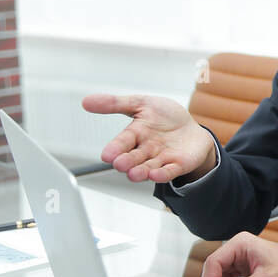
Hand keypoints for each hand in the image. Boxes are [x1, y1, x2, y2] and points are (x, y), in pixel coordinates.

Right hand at [82, 93, 216, 183]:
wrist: (192, 129)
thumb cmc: (165, 117)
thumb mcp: (142, 103)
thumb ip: (115, 103)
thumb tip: (86, 101)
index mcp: (136, 134)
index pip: (123, 142)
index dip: (115, 148)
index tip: (106, 155)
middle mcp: (146, 150)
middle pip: (133, 157)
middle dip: (126, 161)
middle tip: (120, 164)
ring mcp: (161, 159)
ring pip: (148, 167)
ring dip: (141, 171)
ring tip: (133, 174)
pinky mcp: (178, 165)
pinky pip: (169, 171)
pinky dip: (162, 174)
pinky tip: (156, 175)